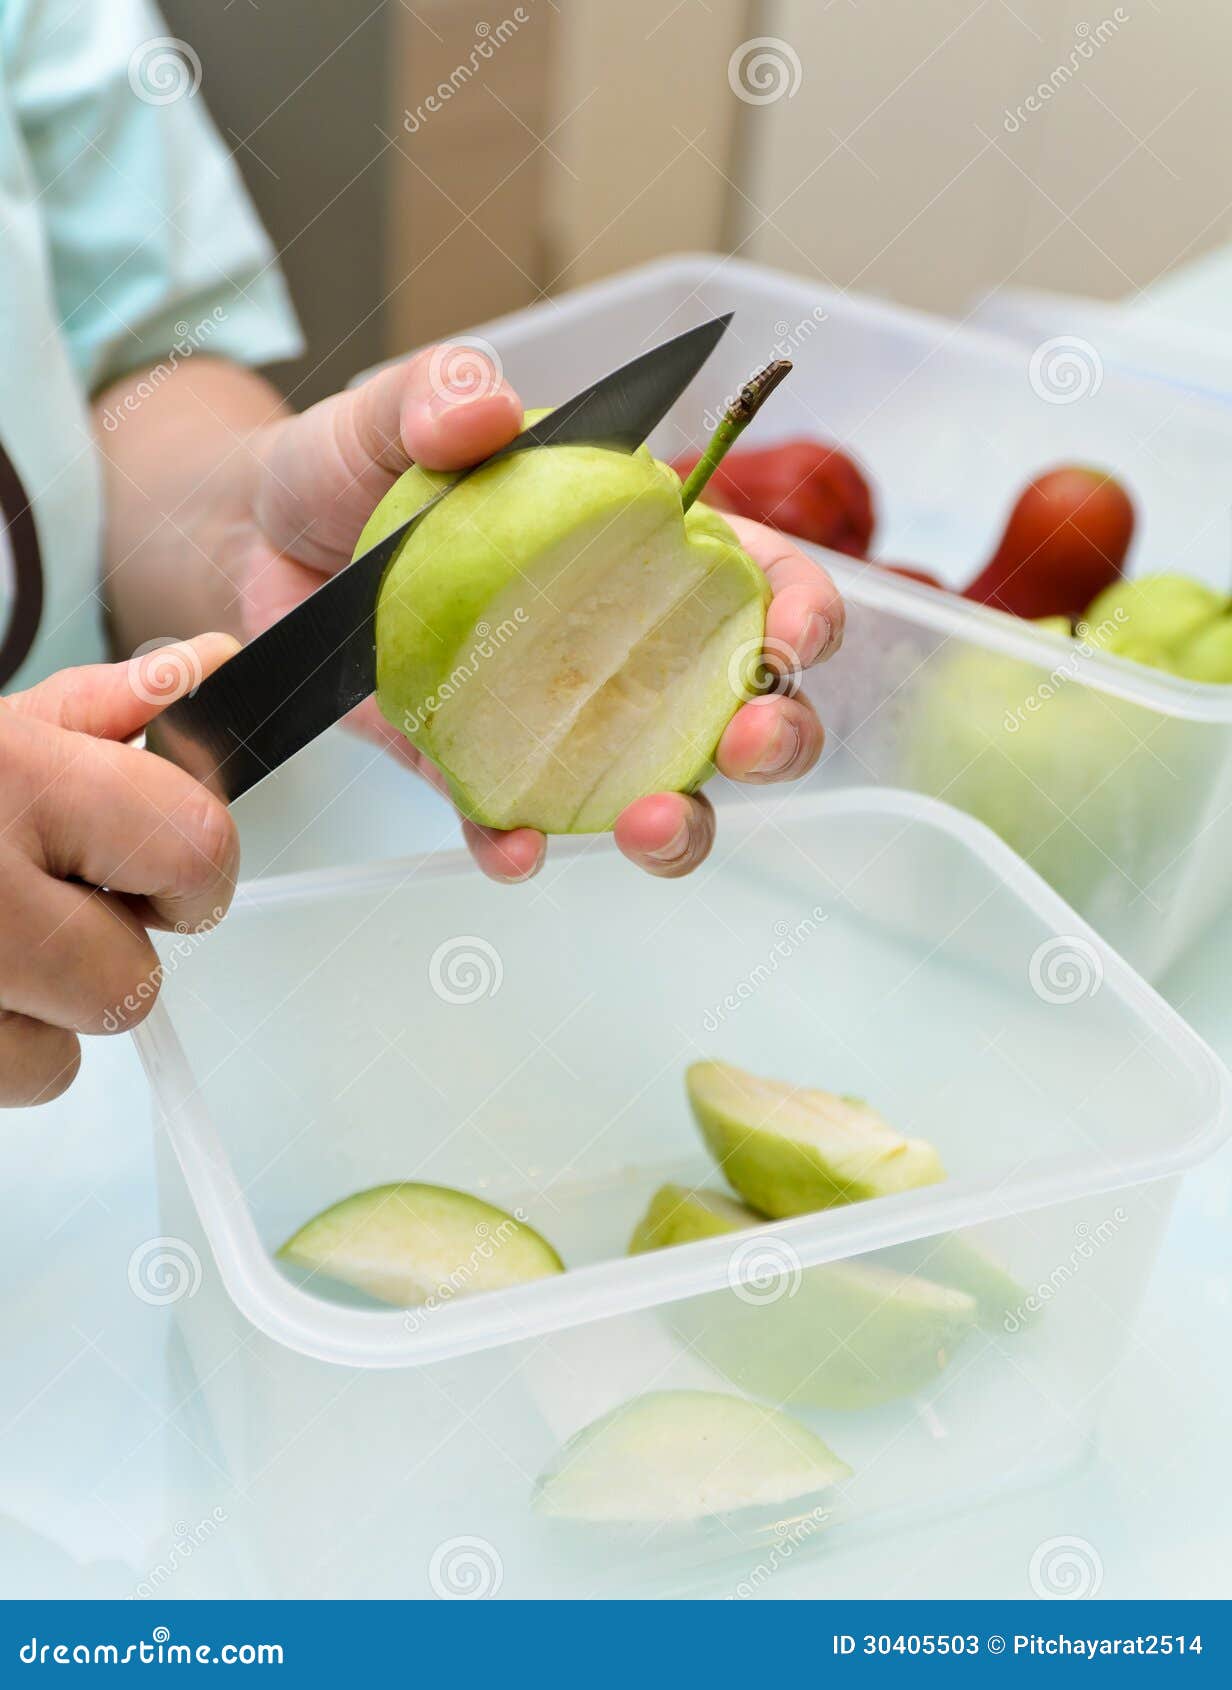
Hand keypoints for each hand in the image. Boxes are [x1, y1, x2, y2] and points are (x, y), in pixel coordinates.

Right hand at [0, 637, 239, 1105]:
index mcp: (9, 782)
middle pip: (130, 986)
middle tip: (34, 913)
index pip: (194, 851)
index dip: (194, 875)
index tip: (164, 877)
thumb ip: (95, 710)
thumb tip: (208, 668)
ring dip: (24, 1025)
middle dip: (97, 960)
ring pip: (54, 1066)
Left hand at [240, 352, 841, 881]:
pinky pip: (518, 822)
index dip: (802, 613)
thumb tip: (487, 406)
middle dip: (775, 735)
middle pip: (740, 705)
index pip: (757, 580)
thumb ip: (438, 392)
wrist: (257, 544)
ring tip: (648, 826)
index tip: (791, 641)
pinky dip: (523, 846)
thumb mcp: (390, 412)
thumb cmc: (352, 467)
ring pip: (658, 789)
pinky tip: (513, 849)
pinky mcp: (478, 769)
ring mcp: (558, 721)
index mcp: (638, 547)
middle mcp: (622, 646)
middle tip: (748, 744)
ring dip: (681, 823)